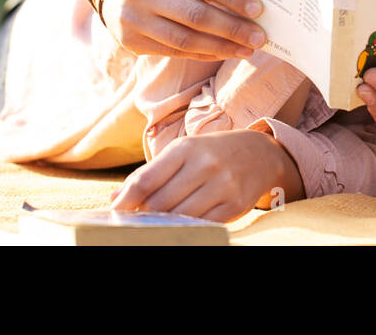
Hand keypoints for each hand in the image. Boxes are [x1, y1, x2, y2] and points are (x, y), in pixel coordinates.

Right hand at [101, 0, 265, 58]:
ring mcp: (133, 20)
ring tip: (247, 50)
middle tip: (259, 37)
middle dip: (232, 28)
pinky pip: (175, 52)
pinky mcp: (131, 42)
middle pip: (195, 15)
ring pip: (185, 40)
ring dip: (221, 47)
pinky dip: (203, 54)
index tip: (258, 9)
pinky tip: (223, 52)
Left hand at [110, 129, 301, 221]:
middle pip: (159, 203)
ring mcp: (222, 186)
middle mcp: (205, 165)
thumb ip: (149, 173)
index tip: (115, 213)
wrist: (260, 154)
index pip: (146, 180)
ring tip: (161, 220)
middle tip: (140, 218)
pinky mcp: (234, 206)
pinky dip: (188, 227)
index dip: (126, 201)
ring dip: (165, 223)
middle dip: (145, 214)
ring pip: (179, 218)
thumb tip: (115, 199)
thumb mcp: (183, 151)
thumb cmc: (212, 152)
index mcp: (186, 148)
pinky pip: (202, 225)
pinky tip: (184, 222)